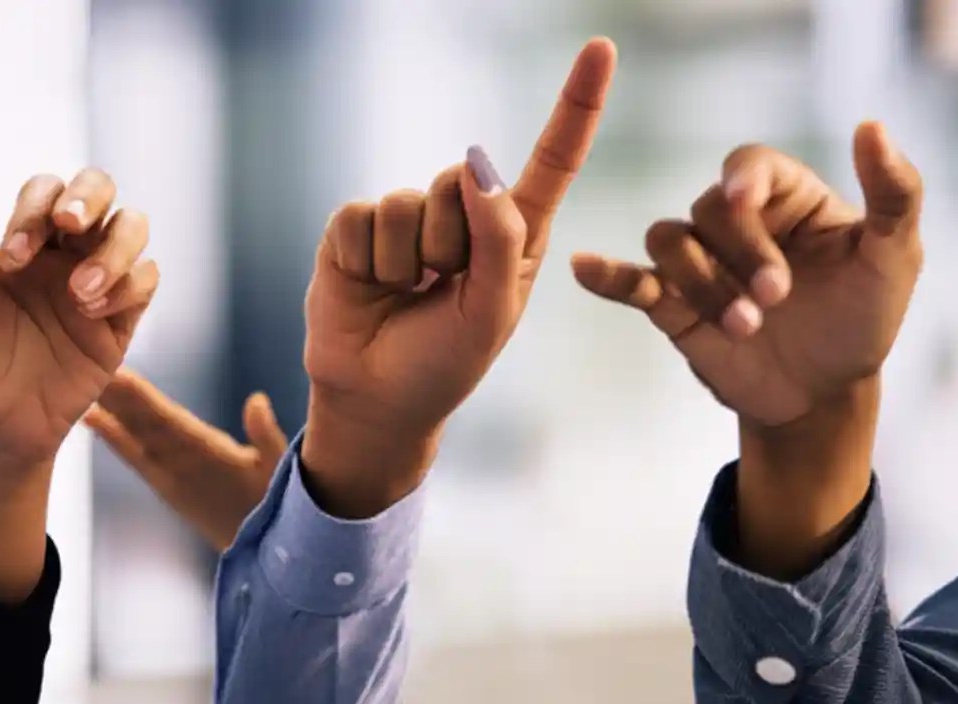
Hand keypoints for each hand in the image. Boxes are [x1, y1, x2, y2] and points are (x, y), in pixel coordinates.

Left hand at [0, 170, 158, 601]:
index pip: (44, 190)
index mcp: (22, 242)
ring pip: (133, 227)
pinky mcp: (121, 321)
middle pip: (100, 187)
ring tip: (80, 290)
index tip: (11, 261)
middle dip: (89, 196)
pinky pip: (146, 279)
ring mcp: (98, 284)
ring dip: (113, 247)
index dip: (34, 210)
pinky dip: (127, 285)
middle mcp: (64, 255)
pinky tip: (92, 311)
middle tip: (68, 225)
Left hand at [85, 368, 286, 551]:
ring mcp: (171, 480)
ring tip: (88, 387)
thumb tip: (256, 399)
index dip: (144, 401)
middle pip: (146, 427)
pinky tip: (93, 420)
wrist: (261, 555)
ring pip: (136, 440)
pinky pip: (135, 459)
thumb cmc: (276, 502)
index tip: (122, 377)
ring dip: (111, 413)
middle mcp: (183, 468)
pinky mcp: (167, 489)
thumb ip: (266, 434)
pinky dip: (113, 438)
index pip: (171, 423)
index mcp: (210, 457)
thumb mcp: (280, 467)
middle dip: (119, 398)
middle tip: (91, 370)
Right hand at [303, 38, 617, 517]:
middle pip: (462, 179)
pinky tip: (370, 287)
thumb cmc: (445, 363)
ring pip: (410, 202)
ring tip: (405, 294)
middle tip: (439, 290)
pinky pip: (362, 217)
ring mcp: (408, 220)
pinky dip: (368, 262)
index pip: (550, 161)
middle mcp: (462, 216)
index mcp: (513, 235)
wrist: (378, 400)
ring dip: (408, 261)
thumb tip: (476, 161)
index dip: (575, 106)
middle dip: (450, 244)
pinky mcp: (356, 230)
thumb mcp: (491, 311)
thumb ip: (497, 237)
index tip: (601, 48)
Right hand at [572, 122, 921, 427]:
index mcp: (783, 197)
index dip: (741, 179)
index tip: (744, 200)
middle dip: (740, 255)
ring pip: (668, 243)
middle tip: (776, 300)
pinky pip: (630, 282)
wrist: (825, 392)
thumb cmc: (863, 317)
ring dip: (701, 282)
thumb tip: (872, 126)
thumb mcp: (895, 257)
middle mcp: (735, 223)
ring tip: (743, 327)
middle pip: (707, 210)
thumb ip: (896, 193)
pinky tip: (583, 267)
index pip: (748, 166)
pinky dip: (605, 274)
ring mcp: (700, 263)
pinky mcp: (671, 306)